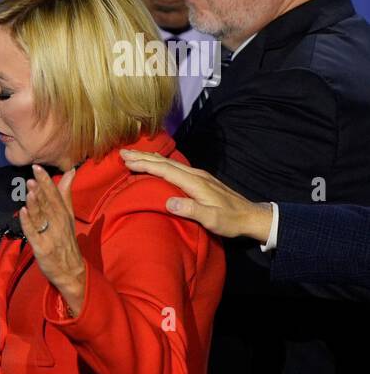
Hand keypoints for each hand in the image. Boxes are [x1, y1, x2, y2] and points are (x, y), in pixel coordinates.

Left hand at [20, 165, 85, 315]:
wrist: (71, 270)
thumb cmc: (66, 240)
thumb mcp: (68, 216)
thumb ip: (65, 194)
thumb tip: (69, 172)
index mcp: (64, 214)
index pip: (55, 195)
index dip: (46, 181)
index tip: (38, 168)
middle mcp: (58, 223)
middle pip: (48, 204)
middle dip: (41, 190)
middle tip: (33, 177)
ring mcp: (50, 236)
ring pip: (42, 217)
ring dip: (35, 204)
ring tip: (30, 190)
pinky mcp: (42, 248)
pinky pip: (34, 234)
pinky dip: (28, 223)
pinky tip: (23, 212)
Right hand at [121, 148, 273, 241]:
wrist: (251, 216)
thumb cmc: (231, 221)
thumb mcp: (212, 219)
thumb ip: (191, 210)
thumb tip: (169, 202)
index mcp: (195, 183)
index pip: (165, 170)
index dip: (145, 165)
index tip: (127, 161)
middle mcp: (196, 175)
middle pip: (165, 162)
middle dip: (143, 156)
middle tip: (122, 152)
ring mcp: (199, 176)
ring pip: (170, 163)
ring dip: (150, 158)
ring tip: (133, 155)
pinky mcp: (200, 179)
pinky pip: (175, 167)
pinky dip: (161, 163)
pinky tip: (156, 163)